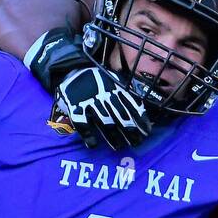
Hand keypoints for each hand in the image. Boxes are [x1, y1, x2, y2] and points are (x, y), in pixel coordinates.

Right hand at [26, 28, 150, 149]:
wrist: (70, 71)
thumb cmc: (96, 80)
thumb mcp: (113, 80)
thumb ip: (126, 93)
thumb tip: (142, 111)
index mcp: (116, 87)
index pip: (132, 105)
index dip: (140, 120)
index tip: (147, 132)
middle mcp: (105, 94)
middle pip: (121, 116)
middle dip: (130, 131)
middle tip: (136, 143)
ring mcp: (89, 101)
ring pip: (105, 122)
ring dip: (113, 136)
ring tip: (119, 147)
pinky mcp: (75, 107)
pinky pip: (82, 123)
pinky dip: (87, 135)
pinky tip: (92, 145)